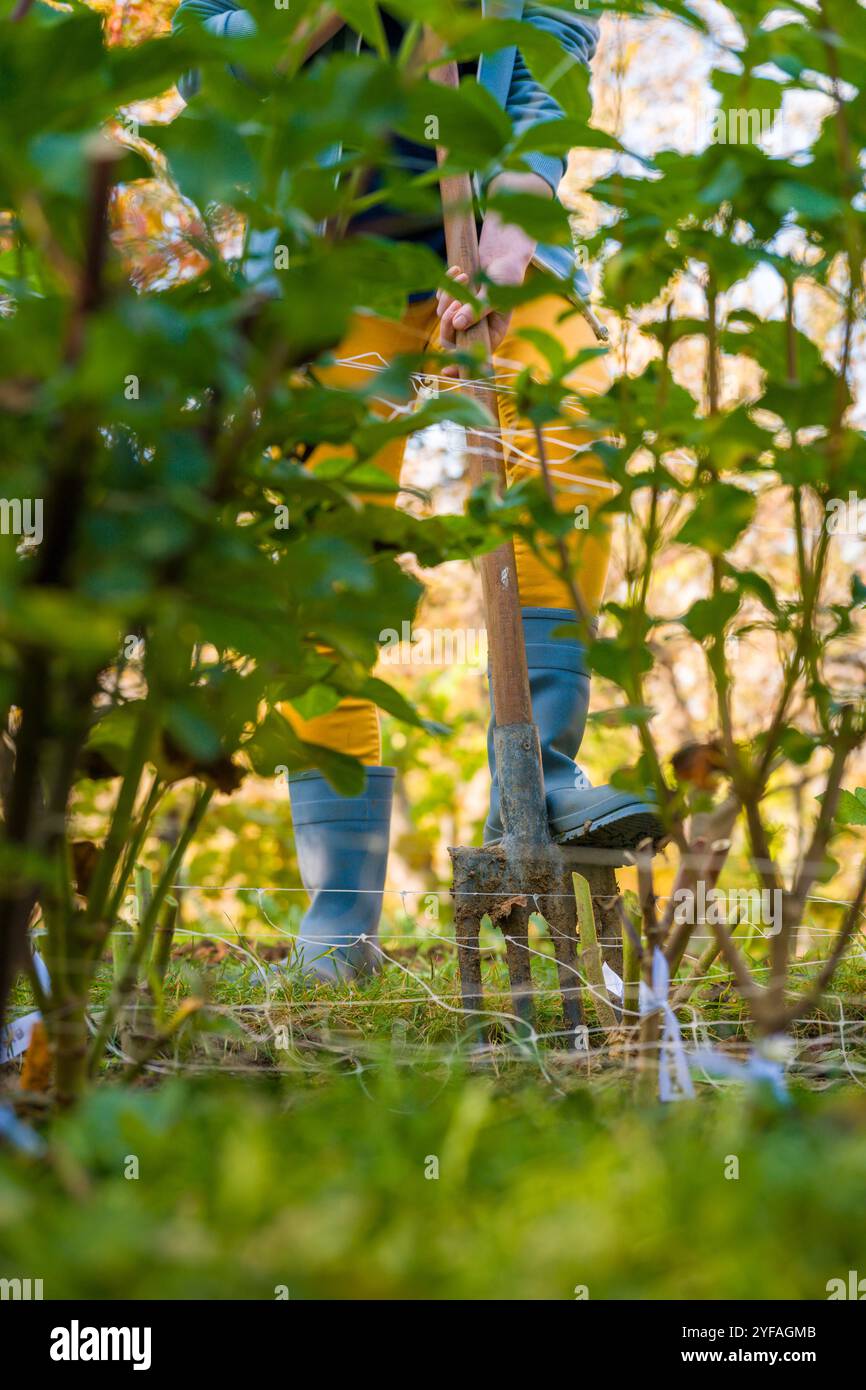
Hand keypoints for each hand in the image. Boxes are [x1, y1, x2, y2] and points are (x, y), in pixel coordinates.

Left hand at [436, 171, 550, 374]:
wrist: (504, 252)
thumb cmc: (508, 275)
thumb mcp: (496, 293)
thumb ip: (478, 310)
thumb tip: (458, 325)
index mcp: (491, 334)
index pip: (473, 357)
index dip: (461, 366)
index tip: (448, 371)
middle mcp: (476, 327)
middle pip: (451, 338)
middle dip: (448, 320)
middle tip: (455, 301)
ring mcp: (464, 314)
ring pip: (444, 316)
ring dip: (449, 296)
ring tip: (463, 275)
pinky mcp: (455, 299)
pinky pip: (441, 299)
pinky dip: (445, 285)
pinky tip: (457, 270)